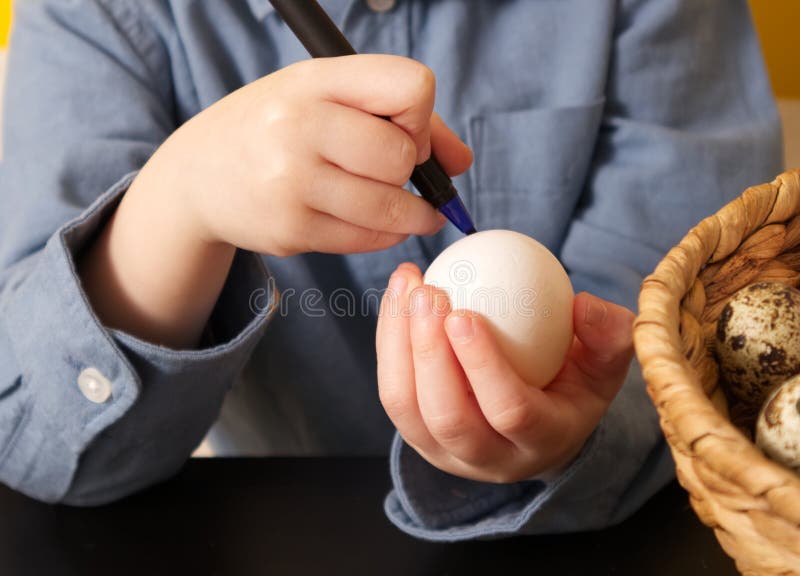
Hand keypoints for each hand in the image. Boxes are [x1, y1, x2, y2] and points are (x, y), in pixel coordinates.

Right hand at [138, 54, 472, 256]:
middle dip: (410, 169)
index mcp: (316, 79)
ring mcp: (292, 181)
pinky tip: (375, 222)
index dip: (420, 116)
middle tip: (392, 172)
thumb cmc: (278, 129)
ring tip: (408, 209)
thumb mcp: (328, 99)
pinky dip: (385, 234)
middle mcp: (299, 125)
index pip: (412, 87)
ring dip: (412, 213)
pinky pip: (369, 237)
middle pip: (403, 155)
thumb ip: (403, 118)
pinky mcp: (291, 228)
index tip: (404, 131)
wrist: (199, 175)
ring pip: (392, 205)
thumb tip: (462, 165)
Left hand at [376, 264, 634, 482]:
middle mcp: (489, 459)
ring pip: (406, 408)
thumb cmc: (572, 384)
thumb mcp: (604, 363)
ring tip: (406, 285)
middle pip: (448, 417)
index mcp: (542, 442)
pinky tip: (397, 297)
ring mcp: (445, 454)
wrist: (537, 423)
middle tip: (428, 292)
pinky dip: (387, 342)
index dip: (483, 365)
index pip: (510, 412)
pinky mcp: (417, 437)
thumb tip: (582, 304)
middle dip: (429, 353)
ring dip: (398, 343)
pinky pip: (392, 392)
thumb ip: (608, 334)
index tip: (464, 313)